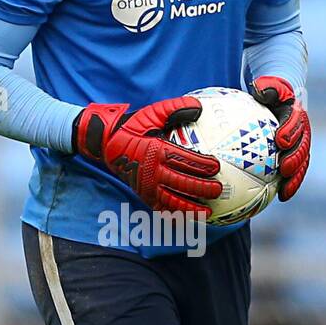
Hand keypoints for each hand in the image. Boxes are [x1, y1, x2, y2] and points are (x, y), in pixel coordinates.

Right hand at [73, 96, 222, 215]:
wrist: (107, 143)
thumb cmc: (133, 126)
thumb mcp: (152, 113)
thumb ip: (175, 108)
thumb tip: (199, 107)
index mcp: (157, 151)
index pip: (184, 160)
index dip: (202, 165)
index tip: (216, 167)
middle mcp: (153, 171)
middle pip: (182, 183)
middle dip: (202, 188)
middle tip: (218, 189)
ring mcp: (147, 186)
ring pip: (173, 200)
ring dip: (192, 207)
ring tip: (208, 211)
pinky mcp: (143, 194)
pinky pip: (160, 207)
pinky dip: (175, 214)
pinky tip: (188, 217)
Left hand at [250, 75, 310, 200]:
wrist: (279, 98)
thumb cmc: (269, 92)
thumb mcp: (268, 86)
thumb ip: (268, 87)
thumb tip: (262, 89)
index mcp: (296, 111)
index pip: (295, 120)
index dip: (290, 130)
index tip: (281, 140)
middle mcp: (302, 130)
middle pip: (302, 146)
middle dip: (295, 158)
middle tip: (284, 168)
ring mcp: (300, 144)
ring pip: (301, 162)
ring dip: (295, 178)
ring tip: (285, 192)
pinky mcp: (295, 156)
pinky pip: (294, 171)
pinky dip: (289, 184)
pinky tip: (280, 197)